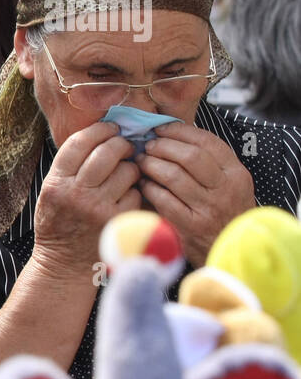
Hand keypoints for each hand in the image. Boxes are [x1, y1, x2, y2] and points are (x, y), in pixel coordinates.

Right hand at [32, 121, 141, 277]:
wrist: (64, 264)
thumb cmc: (59, 223)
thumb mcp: (51, 192)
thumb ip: (70, 167)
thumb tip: (102, 135)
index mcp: (56, 183)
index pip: (80, 142)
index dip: (100, 130)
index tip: (110, 128)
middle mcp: (76, 193)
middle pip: (107, 151)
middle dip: (121, 143)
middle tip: (125, 146)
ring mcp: (98, 208)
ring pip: (127, 170)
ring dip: (131, 168)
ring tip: (125, 174)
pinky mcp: (118, 221)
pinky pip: (136, 194)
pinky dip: (135, 192)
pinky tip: (126, 196)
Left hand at [137, 122, 255, 266]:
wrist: (233, 250)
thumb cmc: (225, 213)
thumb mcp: (229, 185)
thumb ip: (210, 163)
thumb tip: (174, 136)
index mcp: (236, 174)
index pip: (207, 142)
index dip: (180, 131)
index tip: (161, 128)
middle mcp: (225, 189)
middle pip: (190, 156)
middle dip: (164, 146)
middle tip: (148, 145)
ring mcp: (208, 208)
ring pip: (174, 176)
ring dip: (152, 165)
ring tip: (142, 162)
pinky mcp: (190, 225)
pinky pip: (163, 199)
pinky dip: (150, 188)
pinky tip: (143, 184)